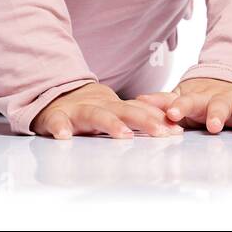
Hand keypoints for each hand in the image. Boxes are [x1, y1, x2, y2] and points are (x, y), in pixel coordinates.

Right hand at [30, 82, 185, 139]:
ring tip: (124, 135)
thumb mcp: (114, 111)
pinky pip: (56, 121)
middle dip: (144, 120)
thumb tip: (172, 130)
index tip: (177, 130)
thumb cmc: (90, 109)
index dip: (158, 118)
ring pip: (95, 115)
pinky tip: (64, 136)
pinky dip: (60, 127)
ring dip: (110, 124)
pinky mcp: (55, 116)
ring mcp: (77, 111)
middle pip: (124, 111)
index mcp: (114, 107)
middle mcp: (99, 106)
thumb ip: (138, 118)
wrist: (54, 94)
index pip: (140, 110)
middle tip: (162, 132)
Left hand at [133, 78, 231, 133]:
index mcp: (201, 98)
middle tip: (214, 125)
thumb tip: (139, 101)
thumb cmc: (204, 98)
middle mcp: (224, 99)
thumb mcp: (185, 97)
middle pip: (220, 106)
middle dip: (217, 114)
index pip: (189, 102)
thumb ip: (165, 101)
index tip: (173, 115)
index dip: (181, 107)